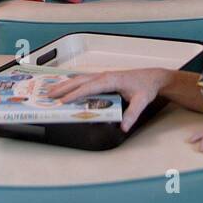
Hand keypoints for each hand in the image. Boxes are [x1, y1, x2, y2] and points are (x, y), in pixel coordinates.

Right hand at [45, 68, 166, 131]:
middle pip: (79, 81)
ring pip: (80, 79)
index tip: (63, 101)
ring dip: (65, 84)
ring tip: (51, 90)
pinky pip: (84, 79)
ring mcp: (103, 76)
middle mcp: (104, 76)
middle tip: (49, 95)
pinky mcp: (103, 78)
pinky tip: (66, 85)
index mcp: (110, 80)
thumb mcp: (141, 101)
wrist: (152, 78)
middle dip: (63, 88)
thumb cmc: (145, 87)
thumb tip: (124, 126)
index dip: (75, 94)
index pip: (89, 87)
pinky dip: (73, 82)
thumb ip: (132, 114)